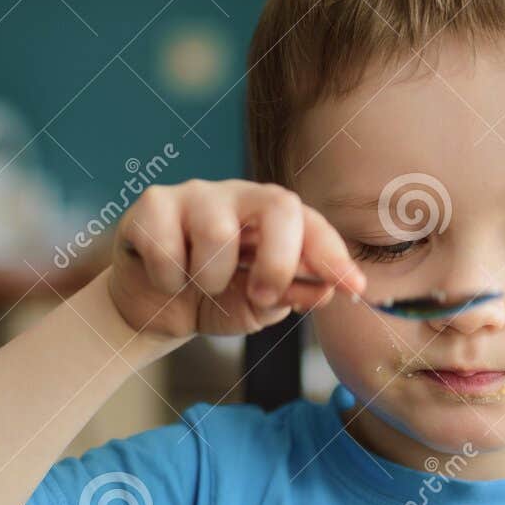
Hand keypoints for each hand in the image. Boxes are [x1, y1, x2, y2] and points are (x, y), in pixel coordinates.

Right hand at [108, 179, 366, 340]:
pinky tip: (167, 277)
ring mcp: (195, 196)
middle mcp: (238, 198)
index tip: (354, 288)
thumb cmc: (210, 299)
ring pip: (217, 232)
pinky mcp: (153, 205)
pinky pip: (168, 247)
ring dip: (210, 278)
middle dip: (279, 260)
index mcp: (272, 220)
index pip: (312, 225)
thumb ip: (290, 296)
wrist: (151, 309)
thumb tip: (327, 290)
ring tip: (198, 285)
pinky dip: (169, 278)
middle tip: (262, 297)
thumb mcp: (256, 307)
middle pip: (278, 205)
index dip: (335, 255)